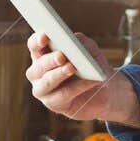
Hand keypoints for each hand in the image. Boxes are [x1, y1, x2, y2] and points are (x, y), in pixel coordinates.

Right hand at [25, 31, 139, 126]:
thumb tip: (71, 40)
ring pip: (46, 83)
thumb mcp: (89, 50)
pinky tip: (89, 81)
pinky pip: (62, 95)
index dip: (37, 41)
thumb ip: (80, 42)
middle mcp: (38, 73)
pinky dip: (77, 87)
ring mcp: (44, 90)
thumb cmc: (92, 66)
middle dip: (49, 60)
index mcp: (43, 55)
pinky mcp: (54, 104)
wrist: (106, 90)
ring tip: (72, 68)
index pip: (34, 46)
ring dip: (59, 75)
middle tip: (61, 56)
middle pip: (38, 66)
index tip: (45, 36)